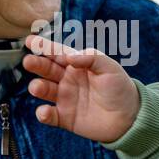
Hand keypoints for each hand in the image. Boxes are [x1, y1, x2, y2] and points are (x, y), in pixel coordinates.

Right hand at [22, 33, 140, 142]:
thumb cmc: (120, 88)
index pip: (57, 53)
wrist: (129, 117)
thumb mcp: (109, 67)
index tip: (30, 40)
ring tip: (36, 87)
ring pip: (45, 91)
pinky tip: (44, 112)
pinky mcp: (65, 118)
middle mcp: (67, 80)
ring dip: (38, 88)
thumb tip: (69, 56)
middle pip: (47, 70)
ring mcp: (65, 99)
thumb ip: (90, 57)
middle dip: (37, 64)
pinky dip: (44, 114)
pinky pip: (50, 116)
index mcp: (77, 65)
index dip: (44, 46)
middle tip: (29, 61)